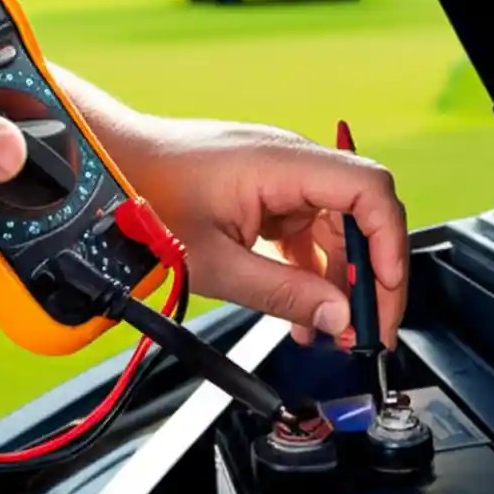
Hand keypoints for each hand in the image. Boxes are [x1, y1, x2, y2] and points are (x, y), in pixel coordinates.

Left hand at [105, 117, 408, 348]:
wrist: (105, 166)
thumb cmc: (143, 196)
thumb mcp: (214, 263)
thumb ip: (282, 293)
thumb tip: (336, 318)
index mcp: (282, 164)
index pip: (369, 189)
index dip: (388, 242)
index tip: (384, 291)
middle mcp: (291, 162)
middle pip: (361, 215)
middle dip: (370, 276)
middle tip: (368, 329)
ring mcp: (281, 176)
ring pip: (337, 228)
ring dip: (340, 280)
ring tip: (331, 331)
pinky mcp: (268, 192)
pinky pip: (307, 232)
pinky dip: (312, 271)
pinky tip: (304, 311)